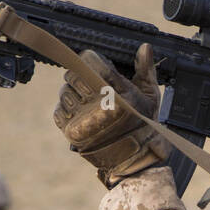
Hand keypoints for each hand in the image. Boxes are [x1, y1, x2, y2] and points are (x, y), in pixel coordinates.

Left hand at [53, 43, 168, 187]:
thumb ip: (145, 70)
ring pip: (64, 92)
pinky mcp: (72, 132)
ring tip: (85, 101)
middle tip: (87, 81)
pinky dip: (66, 110)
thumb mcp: (150, 97)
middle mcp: (100, 105)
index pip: (91, 62)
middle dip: (78, 75)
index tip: (94, 63)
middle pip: (73, 75)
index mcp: (120, 94)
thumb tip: (144, 47)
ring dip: (71, 93)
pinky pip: (59, 110)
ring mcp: (84, 120)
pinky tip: (80, 114)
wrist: (133, 161)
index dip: (91, 59)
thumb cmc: (143, 126)